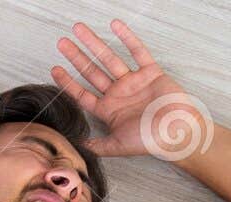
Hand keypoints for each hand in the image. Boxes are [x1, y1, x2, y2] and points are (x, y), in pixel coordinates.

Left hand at [51, 19, 212, 159]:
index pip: (82, 94)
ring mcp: (133, 81)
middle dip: (76, 57)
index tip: (54, 69)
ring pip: (110, 58)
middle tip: (62, 43)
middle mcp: (118, 94)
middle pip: (92, 72)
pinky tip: (114, 25)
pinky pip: (137, 51)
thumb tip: (74, 148)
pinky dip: (127, 37)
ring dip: (94, 44)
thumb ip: (96, 146)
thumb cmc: (148, 141)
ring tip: (79, 29)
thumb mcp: (116, 146)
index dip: (68, 82)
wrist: (176, 133)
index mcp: (108, 110)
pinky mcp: (150, 72)